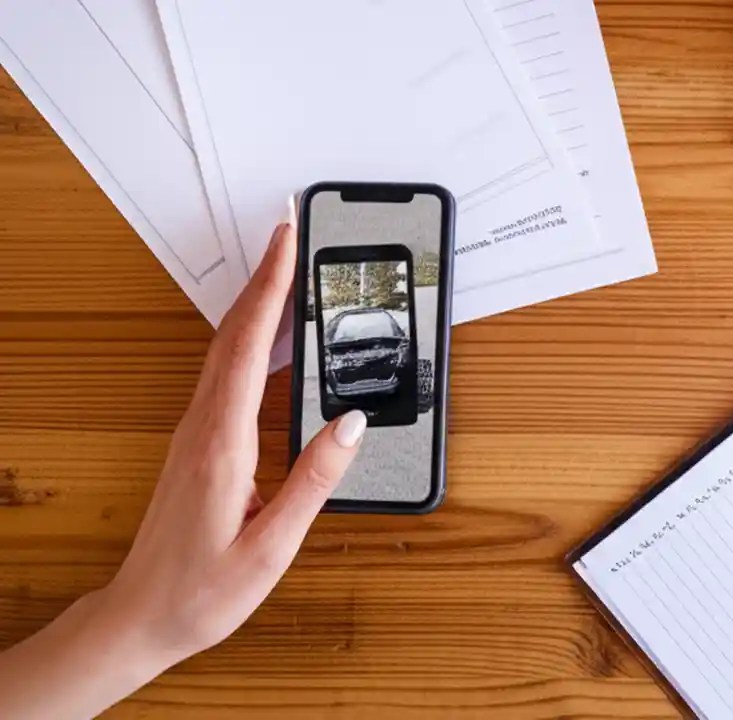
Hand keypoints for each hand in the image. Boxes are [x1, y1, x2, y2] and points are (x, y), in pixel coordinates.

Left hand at [0, 223, 366, 719]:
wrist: (143, 616)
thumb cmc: (204, 588)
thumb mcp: (273, 544)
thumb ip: (315, 479)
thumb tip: (351, 423)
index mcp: (221, 443)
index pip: (247, 346)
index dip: (270, 287)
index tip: (288, 241)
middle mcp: (201, 427)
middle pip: (232, 334)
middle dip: (263, 278)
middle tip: (291, 234)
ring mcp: (194, 432)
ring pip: (224, 349)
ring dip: (256, 304)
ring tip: (286, 273)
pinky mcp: (197, 443)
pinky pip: (223, 372)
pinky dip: (248, 338)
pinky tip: (267, 339)